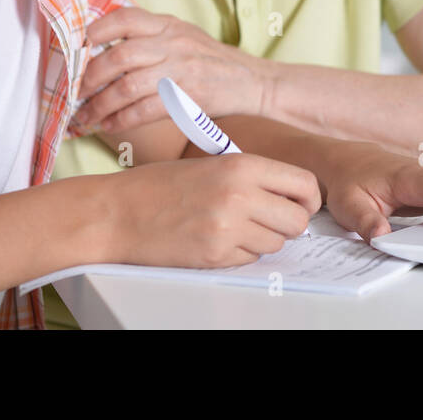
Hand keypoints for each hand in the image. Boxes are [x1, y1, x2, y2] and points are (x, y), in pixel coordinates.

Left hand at [77, 7, 271, 131]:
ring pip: (127, 86)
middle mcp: (173, 44)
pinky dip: (121, 120)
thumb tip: (104, 46)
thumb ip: (152, 35)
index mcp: (169, 25)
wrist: (253, 82)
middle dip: (90, 77)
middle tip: (76, 92)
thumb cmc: (213, 62)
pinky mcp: (187, 97)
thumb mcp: (184, 36)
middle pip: (119, 55)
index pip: (125, 18)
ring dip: (100, 105)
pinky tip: (110, 125)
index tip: (77, 48)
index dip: (96, 31)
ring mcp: (181, 70)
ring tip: (86, 117)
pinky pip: (144, 110)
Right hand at [108, 154, 320, 267]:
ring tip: (232, 226)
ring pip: (275, 244)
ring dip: (261, 239)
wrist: (115, 213)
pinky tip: (215, 239)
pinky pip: (249, 259)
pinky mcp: (214, 255)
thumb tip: (294, 195)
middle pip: (297, 221)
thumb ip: (253, 176)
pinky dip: (239, 253)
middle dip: (289, 224)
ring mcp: (227, 228)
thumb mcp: (212, 163)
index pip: (304, 184)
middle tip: (270, 220)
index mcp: (242, 165)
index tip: (300, 204)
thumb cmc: (161, 185)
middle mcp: (239, 195)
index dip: (308, 198)